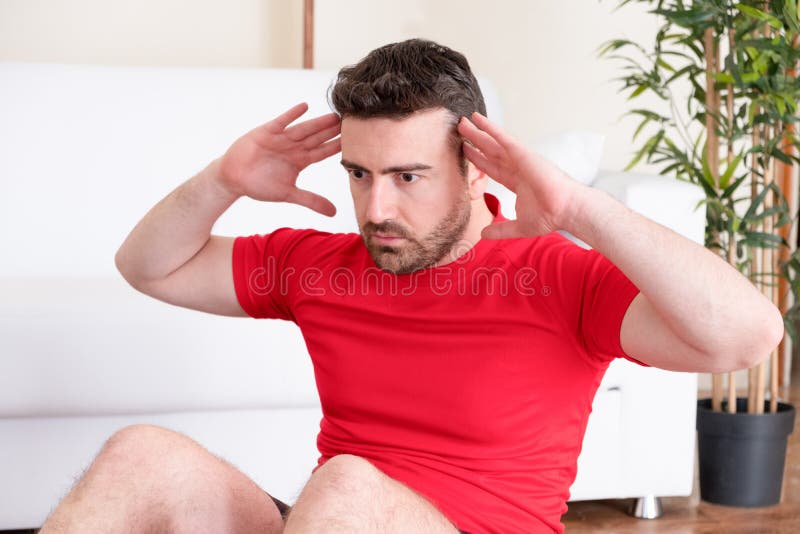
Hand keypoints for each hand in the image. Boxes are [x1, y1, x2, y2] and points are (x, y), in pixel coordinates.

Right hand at [217, 102, 340, 215]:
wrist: (234, 178)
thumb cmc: (260, 185)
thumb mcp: (289, 194)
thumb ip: (312, 200)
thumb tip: (333, 212)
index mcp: (301, 160)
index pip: (323, 152)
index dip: (338, 147)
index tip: (355, 142)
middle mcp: (294, 147)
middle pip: (317, 138)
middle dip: (333, 131)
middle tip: (351, 122)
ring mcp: (281, 138)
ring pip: (303, 129)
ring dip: (318, 123)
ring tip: (334, 116)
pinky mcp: (266, 132)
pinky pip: (281, 122)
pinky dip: (291, 115)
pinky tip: (304, 107)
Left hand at [457, 112, 581, 237]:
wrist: (565, 210)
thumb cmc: (550, 217)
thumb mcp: (518, 226)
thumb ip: (500, 230)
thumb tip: (483, 235)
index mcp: (516, 182)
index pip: (491, 168)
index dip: (477, 159)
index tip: (465, 151)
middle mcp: (516, 167)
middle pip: (490, 152)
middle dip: (475, 141)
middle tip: (460, 130)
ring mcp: (519, 159)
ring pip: (493, 142)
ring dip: (478, 131)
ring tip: (463, 121)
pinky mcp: (523, 153)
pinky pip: (503, 138)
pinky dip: (490, 128)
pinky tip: (478, 119)